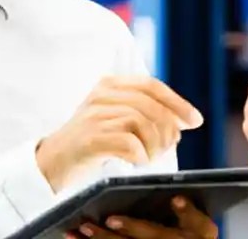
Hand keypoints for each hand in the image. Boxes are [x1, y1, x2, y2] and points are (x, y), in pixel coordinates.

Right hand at [38, 76, 203, 190]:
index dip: (178, 103)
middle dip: (168, 129)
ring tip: (150, 157)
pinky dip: (140, 156)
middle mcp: (102, 95)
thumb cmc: (91, 142)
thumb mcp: (115, 117)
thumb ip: (144, 113)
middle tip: (170, 147)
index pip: (152, 86)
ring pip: (142, 123)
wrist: (52, 162)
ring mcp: (95, 115)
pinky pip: (130, 144)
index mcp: (110, 85)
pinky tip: (136, 162)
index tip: (196, 121)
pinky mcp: (91, 138)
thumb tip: (182, 122)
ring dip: (155, 145)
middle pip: (151, 106)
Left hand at [66, 195, 217, 238]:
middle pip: (157, 238)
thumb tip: (162, 187)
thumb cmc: (181, 226)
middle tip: (111, 219)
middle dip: (133, 229)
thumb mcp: (191, 216)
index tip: (177, 199)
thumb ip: (181, 205)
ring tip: (82, 228)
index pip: (200, 223)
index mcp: (201, 232)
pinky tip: (73, 236)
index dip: (189, 213)